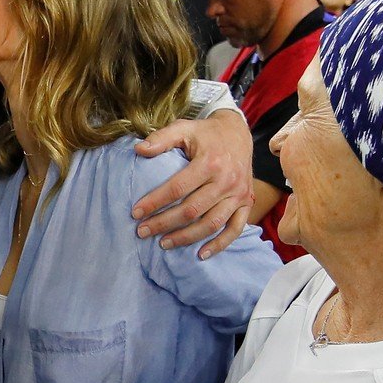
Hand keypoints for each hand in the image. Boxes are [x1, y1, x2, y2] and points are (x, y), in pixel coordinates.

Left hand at [132, 110, 253, 258]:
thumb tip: (139, 150)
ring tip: (163, 243)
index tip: (135, 212)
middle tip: (142, 231)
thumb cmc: (206, 134)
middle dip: (164, 223)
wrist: (238, 134)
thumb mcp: (184, 128)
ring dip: (186, 237)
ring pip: (211, 224)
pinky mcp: (246, 203)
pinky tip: (200, 254)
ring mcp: (239, 194)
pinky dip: (219, 245)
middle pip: (191, 210)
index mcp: (210, 162)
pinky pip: (235, 229)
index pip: (177, 188)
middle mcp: (226, 181)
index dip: (155, 202)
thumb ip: (161, 138)